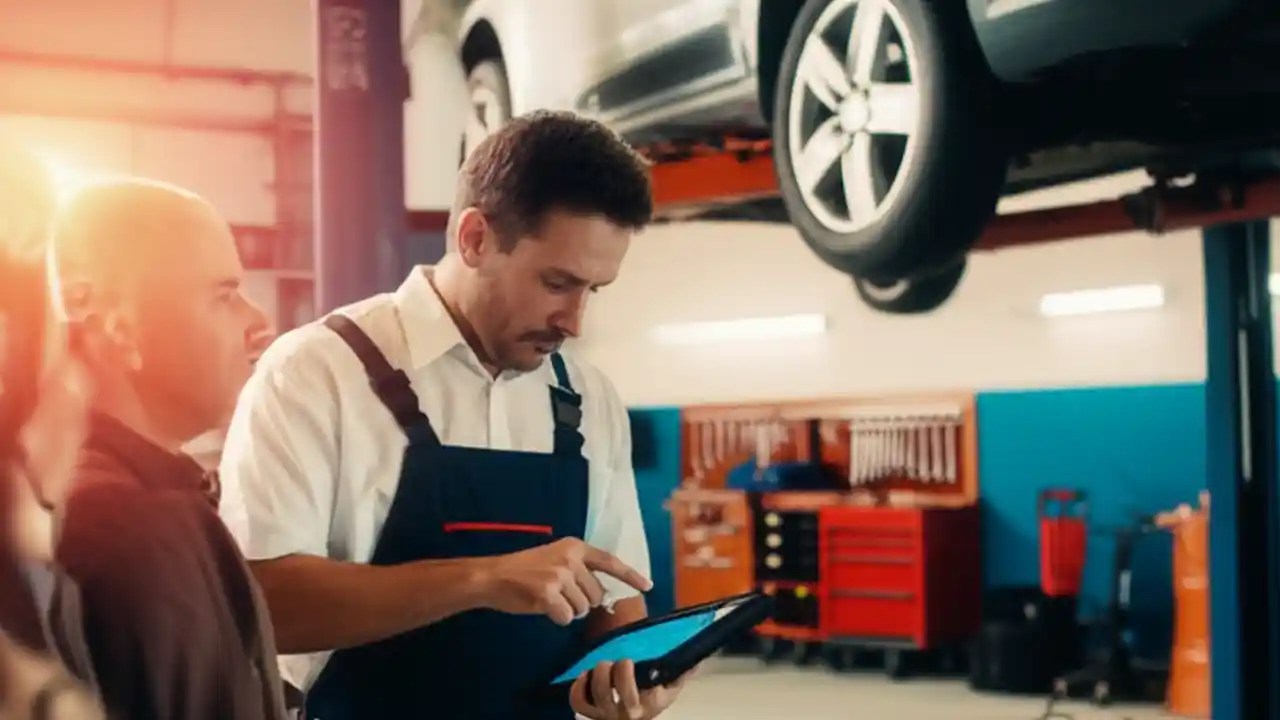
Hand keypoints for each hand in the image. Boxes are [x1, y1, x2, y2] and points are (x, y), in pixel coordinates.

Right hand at [476, 538, 651, 625]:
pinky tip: (542, 608)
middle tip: (557, 595)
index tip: (647, 586)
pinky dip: (556, 618)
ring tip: (547, 598)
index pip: (609, 562)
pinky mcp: (549, 594)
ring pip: (582, 609)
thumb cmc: (523, 571)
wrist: (492, 576)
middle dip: (581, 602)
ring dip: (567, 611)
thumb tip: (602, 596)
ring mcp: (560, 575)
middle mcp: (571, 559)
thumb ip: (579, 571)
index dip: (630, 575)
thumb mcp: (554, 560)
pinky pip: (566, 618)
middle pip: (596, 595)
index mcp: (574, 547)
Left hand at [569, 659, 689, 719]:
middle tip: (617, 660)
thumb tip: (694, 658)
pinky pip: (578, 701)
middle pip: (606, 693)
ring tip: (604, 665)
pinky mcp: (591, 712)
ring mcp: (606, 714)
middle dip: (609, 671)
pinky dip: (579, 686)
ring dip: (597, 674)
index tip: (628, 660)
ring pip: (593, 695)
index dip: (623, 673)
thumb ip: (682, 671)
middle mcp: (624, 713)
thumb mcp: (673, 684)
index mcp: (646, 705)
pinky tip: (587, 675)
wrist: (641, 714)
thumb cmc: (656, 693)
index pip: (630, 694)